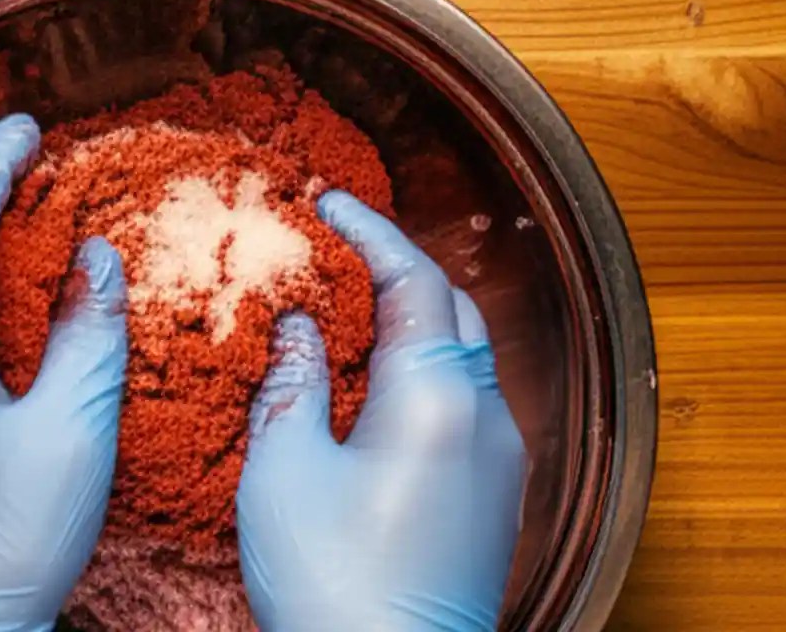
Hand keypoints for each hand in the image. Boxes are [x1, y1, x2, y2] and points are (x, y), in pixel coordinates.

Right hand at [237, 190, 525, 631]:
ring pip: (464, 356)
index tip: (329, 201)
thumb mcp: (285, 471)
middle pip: (451, 307)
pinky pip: (466, 404)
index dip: (370, 230)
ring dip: (414, 320)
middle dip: (398, 267)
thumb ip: (294, 385)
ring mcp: (500, 458)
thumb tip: (301, 329)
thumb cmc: (335, 583)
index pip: (413, 277)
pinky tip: (376, 391)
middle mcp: (486, 415)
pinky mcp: (494, 496)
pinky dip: (424, 372)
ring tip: (352, 312)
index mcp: (436, 396)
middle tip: (339, 249)